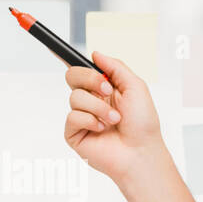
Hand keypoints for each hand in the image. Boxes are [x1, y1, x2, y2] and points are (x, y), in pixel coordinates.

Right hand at [63, 51, 164, 186]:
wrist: (141, 151)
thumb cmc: (143, 124)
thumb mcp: (135, 86)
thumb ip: (115, 66)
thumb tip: (95, 54)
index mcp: (104, 88)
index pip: (82, 70)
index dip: (68, 58)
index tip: (59, 50)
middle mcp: (91, 101)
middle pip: (72, 76)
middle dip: (89, 79)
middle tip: (106, 89)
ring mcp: (82, 117)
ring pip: (74, 97)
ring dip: (98, 106)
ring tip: (113, 119)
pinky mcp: (75, 134)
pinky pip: (72, 116)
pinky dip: (90, 120)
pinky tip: (102, 129)